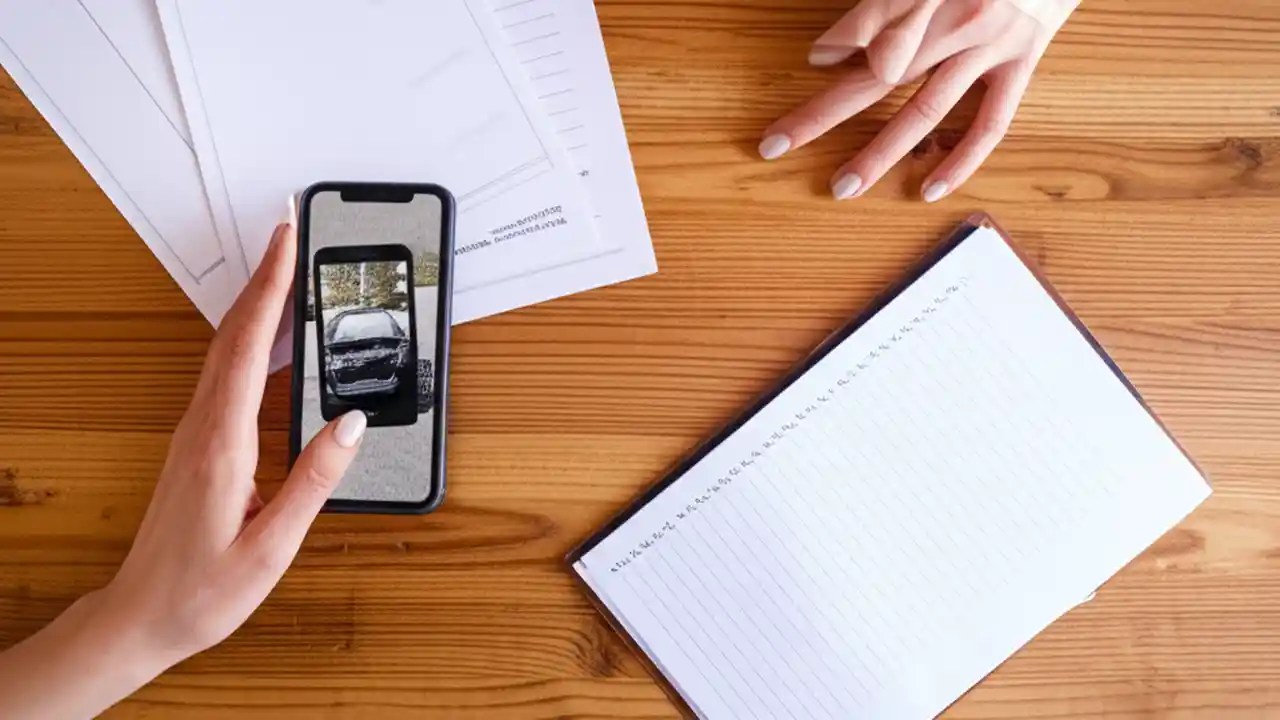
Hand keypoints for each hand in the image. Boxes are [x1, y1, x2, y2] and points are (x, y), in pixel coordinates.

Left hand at [0, 223, 366, 719]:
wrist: (143, 616)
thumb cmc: (204, 588)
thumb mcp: (273, 544)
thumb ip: (315, 479)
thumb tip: (351, 423)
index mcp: (221, 443)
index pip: (247, 346)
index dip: (270, 287)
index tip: (288, 241)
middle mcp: (201, 427)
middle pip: (232, 334)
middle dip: (263, 278)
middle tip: (291, 234)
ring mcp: (194, 432)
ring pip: (224, 349)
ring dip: (256, 304)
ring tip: (286, 273)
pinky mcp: (197, 443)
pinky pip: (223, 372)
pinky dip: (248, 338)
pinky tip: (267, 339)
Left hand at [759, 0, 1078, 201]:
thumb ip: (888, 4)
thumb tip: (829, 52)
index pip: (872, 19)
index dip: (838, 43)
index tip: (814, 62)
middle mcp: (958, 16)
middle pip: (879, 75)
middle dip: (823, 113)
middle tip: (777, 144)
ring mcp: (991, 44)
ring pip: (925, 110)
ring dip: (880, 153)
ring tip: (843, 187)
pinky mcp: (1021, 63)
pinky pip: (990, 123)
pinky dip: (960, 160)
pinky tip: (928, 189)